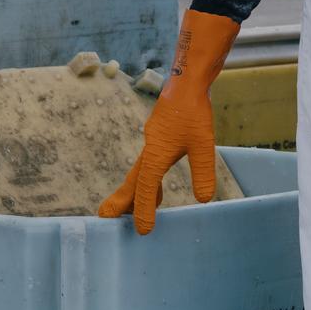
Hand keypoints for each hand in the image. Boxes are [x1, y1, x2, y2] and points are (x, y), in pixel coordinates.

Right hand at [100, 9, 241, 233]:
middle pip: (133, 181)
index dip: (144, 209)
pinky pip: (149, 164)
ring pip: (140, 173)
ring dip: (137, 193)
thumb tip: (203, 200)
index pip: (146, 186)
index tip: (143, 230)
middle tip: (106, 218)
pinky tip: (158, 186)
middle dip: (123, 201)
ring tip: (135, 211)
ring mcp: (153, 141)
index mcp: (156, 153)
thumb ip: (203, 171)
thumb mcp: (204, 143)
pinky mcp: (160, 135)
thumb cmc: (194, 110)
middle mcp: (150, 148)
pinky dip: (150, 180)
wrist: (187, 79)